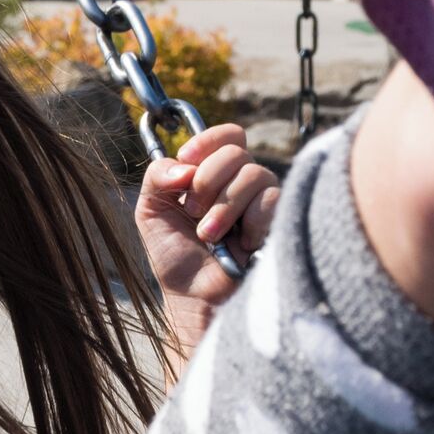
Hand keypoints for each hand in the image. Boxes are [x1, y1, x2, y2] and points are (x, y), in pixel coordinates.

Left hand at [136, 120, 280, 367]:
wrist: (194, 299)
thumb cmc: (175, 257)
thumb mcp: (151, 211)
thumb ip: (158, 176)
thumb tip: (185, 167)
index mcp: (213, 173)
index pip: (227, 135)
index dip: (208, 141)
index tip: (187, 160)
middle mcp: (242, 182)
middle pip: (236, 151)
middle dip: (207, 181)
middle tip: (194, 212)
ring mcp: (264, 201)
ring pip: (254, 173)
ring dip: (224, 207)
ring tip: (209, 236)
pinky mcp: (281, 220)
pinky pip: (272, 198)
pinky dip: (250, 221)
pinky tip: (242, 244)